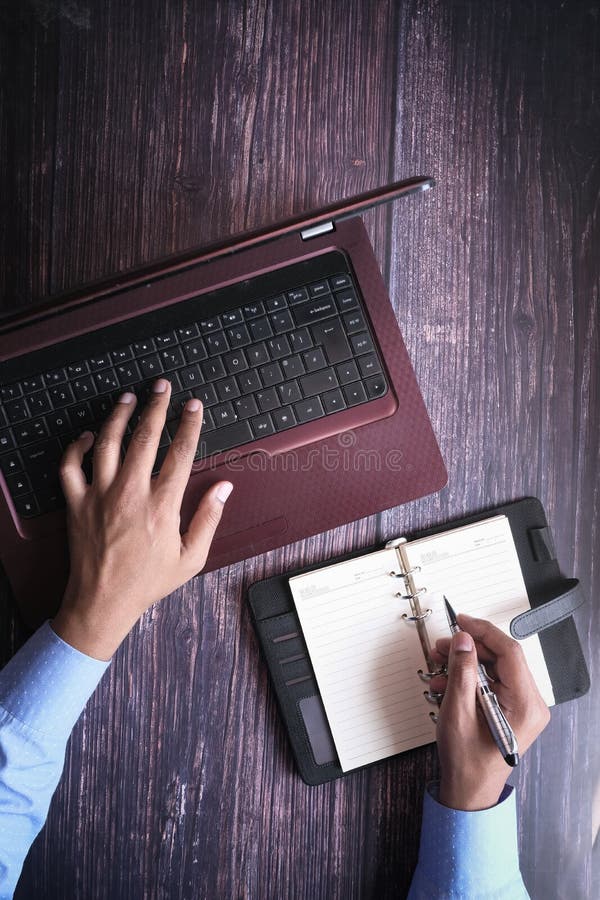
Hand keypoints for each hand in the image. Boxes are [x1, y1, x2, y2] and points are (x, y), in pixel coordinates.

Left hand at [51, 379, 232, 660]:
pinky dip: (77, 446)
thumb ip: (209, 518)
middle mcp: (130, 494)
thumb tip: (224, 488)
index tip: (194, 406)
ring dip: (119, 415)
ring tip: (128, 397)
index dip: (189, 424)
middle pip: (145, 437)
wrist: (103, 602)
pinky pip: (71, 466)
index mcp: (162, 505)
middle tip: (162, 387)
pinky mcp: (77, 504)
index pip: (179, 453)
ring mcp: (100, 496)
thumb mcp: (191, 557)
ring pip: (107, 442)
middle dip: (156, 406)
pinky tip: (89, 434)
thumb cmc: (147, 582)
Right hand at [429, 614, 550, 810]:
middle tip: (443, 646)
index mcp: (525, 705)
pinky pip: (492, 681)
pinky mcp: (513, 709)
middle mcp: (531, 704)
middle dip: (469, 649)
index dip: (484, 632)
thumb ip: (461, 673)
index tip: (462, 623)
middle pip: (502, 658)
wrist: (469, 791)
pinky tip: (447, 681)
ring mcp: (523, 707)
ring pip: (495, 668)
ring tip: (440, 664)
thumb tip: (464, 641)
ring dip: (465, 663)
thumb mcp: (458, 713)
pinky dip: (469, 677)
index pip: (509, 652)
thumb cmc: (467, 762)